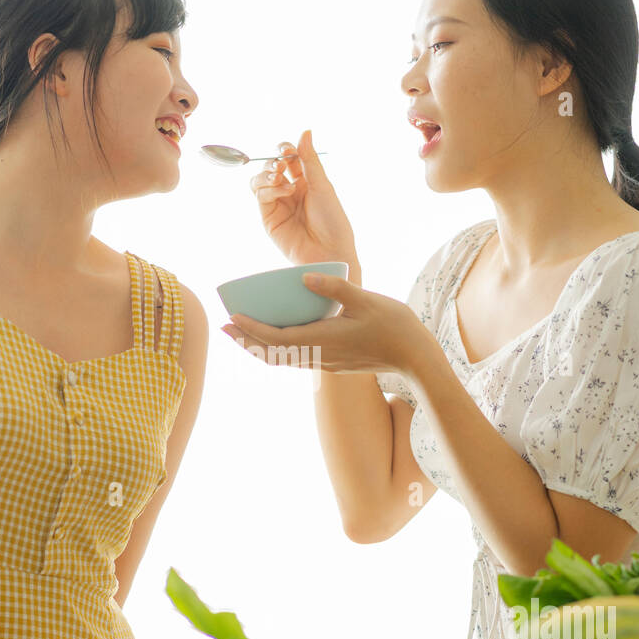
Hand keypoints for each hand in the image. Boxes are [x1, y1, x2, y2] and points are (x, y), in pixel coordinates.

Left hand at [220, 271, 432, 375]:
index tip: (231, 317)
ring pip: (282, 359)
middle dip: (245, 341)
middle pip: (271, 354)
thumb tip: (304, 275)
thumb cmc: (394, 326)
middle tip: (223, 327)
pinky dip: (277, 349)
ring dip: (259, 346)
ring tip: (241, 332)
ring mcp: (325, 362)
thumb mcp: (365, 299)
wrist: (416, 359)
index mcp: (322, 340)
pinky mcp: (332, 362)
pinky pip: (295, 358)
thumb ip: (334, 287)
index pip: (275, 338)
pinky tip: (275, 336)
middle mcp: (318, 356)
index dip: (250, 329)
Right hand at [251, 129, 358, 271]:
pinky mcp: (269, 219)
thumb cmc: (332, 220)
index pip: (288, 158)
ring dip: (267, 174)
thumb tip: (305, 131)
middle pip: (270, 167)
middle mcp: (290, 192)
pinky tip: (285, 191)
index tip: (287, 148)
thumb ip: (308, 159)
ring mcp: (278, 205)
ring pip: (259, 180)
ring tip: (279, 177)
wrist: (330, 251)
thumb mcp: (322, 185)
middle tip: (281, 165)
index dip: (284, 149)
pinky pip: (261, 196)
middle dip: (273, 161)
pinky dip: (270, 189)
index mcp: (306, 182)